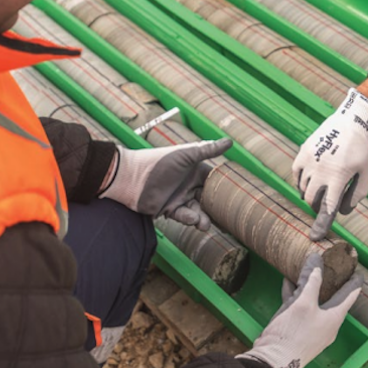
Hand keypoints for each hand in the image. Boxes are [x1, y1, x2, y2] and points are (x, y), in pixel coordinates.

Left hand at [100, 138, 231, 229]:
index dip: (223, 187)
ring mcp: (179, 197)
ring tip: (204, 225)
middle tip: (223, 218)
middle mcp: (189, 184)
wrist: (131, 178)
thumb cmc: (159, 162)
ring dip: (203, 218)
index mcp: (195, 170)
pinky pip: (183, 216)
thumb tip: (230, 142)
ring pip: (197, 210)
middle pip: (208, 198)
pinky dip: (188, 219)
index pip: (214, 179)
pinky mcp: (169, 209)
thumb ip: (208, 150)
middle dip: (215, 208)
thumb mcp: (186, 155)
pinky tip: (192, 219)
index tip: (236, 195)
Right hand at [237, 253, 362, 367]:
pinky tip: (288, 283)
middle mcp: (326, 324)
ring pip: (314, 302)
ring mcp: (312, 328)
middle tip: (333, 267)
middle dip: (331, 282)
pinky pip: (301, 309)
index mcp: (334, 318)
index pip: (350, 296)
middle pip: (332, 298)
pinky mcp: (298, 330)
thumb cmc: (293, 334)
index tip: (359, 273)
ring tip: (308, 270)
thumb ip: (311, 280)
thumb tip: (316, 260)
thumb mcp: (303, 302)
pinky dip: (296, 295)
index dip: (354, 282)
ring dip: (310, 287)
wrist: (273, 360)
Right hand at [293, 88, 367, 240]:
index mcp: (338, 177)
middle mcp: (320, 170)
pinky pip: (296, 173)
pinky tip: (311, 180)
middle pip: (311, 200)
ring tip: (323, 188)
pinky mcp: (304, 151)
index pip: (326, 208)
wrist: (355, 120)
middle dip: (318, 206)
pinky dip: (301, 181)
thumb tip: (342, 211)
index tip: (315, 237)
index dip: (321, 224)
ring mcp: (309, 160)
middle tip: (327, 202)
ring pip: (303, 188)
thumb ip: (356, 195)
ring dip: (311, 194)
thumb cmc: (365, 149)